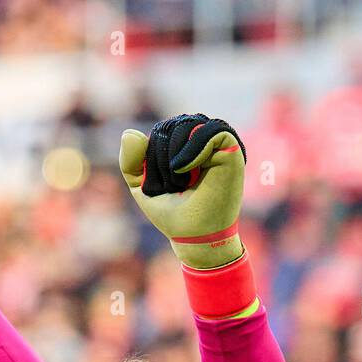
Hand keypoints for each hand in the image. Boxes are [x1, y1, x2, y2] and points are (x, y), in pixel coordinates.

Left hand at [119, 113, 246, 269]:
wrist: (194, 236)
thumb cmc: (171, 213)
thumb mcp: (141, 186)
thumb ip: (130, 161)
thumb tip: (129, 132)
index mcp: (183, 144)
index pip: (161, 131)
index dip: (153, 157)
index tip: (164, 186)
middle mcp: (202, 139)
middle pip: (172, 126)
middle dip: (162, 158)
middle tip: (174, 186)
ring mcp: (217, 143)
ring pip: (188, 125)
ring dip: (175, 155)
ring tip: (181, 181)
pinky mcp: (232, 149)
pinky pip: (212, 130)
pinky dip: (193, 148)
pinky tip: (185, 168)